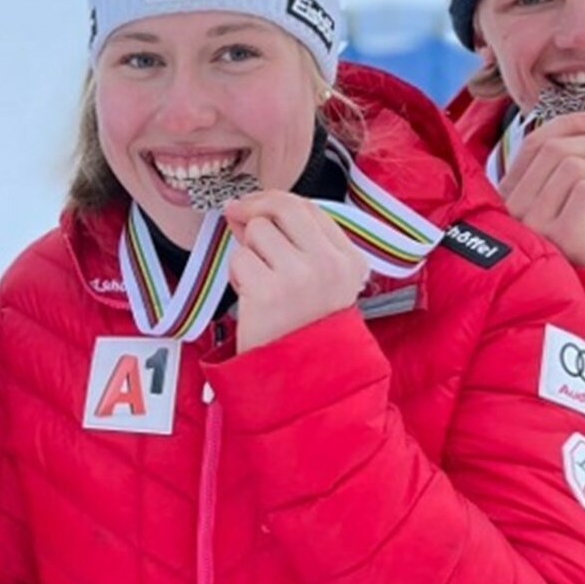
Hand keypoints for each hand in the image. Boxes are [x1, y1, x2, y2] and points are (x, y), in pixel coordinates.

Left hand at [222, 191, 368, 351]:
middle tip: (236, 214)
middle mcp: (329, 264)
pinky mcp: (269, 291)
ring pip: (257, 232)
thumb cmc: (305, 330)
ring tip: (259, 283)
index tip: (254, 206)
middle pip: (284, 207)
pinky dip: (237, 276)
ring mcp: (300, 276)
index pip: (309, 207)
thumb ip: (289, 241)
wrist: (304, 381)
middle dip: (254, 208)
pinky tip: (251, 298)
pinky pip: (239, 259)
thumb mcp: (318, 283)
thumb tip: (241, 209)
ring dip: (248, 253)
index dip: (274, 201)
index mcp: (349, 260)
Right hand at [498, 112, 584, 269]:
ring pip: (573, 168)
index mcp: (507, 197)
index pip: (532, 144)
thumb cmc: (584, 251)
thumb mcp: (567, 202)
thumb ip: (562, 171)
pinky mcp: (559, 238)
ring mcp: (531, 225)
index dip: (567, 123)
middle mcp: (510, 210)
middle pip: (553, 150)